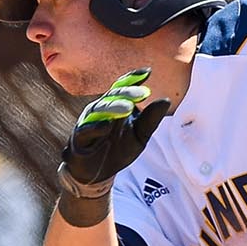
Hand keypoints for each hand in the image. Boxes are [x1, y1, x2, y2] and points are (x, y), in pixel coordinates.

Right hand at [59, 68, 171, 196]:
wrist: (98, 173)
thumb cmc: (118, 149)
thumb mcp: (140, 136)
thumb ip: (151, 119)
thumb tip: (166, 100)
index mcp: (115, 106)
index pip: (123, 88)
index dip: (133, 78)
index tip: (148, 72)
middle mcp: (101, 110)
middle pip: (113, 96)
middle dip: (128, 92)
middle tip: (144, 93)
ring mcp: (89, 122)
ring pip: (99, 109)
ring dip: (113, 107)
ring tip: (128, 107)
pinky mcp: (80, 138)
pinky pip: (86, 130)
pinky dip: (95, 127)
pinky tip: (106, 125)